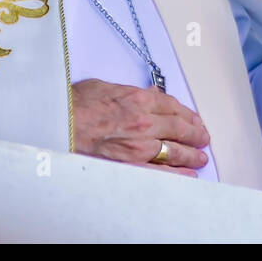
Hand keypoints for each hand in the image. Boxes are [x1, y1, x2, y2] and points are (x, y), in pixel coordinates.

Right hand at [71, 78, 209, 176]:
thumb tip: (149, 94)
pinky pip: (160, 171)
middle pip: (180, 129)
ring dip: (191, 154)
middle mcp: (144, 122)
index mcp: (139, 99)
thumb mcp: (106, 85)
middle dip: (195, 134)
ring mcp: (138, 146)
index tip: (193, 119)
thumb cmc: (76, 103)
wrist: (58, 121)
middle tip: (203, 137)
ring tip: (200, 157)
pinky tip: (188, 174)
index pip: (173, 107)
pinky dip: (177, 174)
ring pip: (175, 151)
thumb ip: (132, 91)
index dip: (187, 114)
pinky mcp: (129, 164)